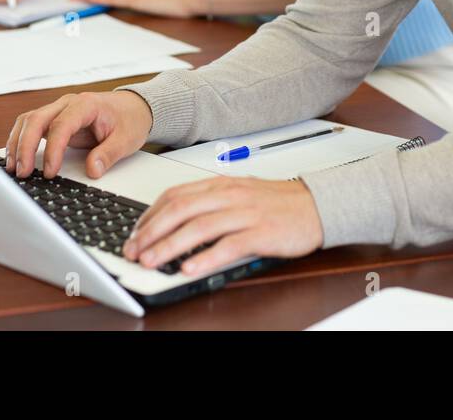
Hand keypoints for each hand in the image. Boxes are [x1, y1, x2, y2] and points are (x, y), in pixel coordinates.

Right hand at [5, 90, 153, 179]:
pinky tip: (17, 158)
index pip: (61, 125)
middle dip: (25, 147)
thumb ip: (108, 155)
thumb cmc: (129, 120)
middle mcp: (67, 104)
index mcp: (86, 105)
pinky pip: (31, 126)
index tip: (50, 172)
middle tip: (23, 172)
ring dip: (18, 143)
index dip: (53, 150)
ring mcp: (58, 109)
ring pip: (28, 121)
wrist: (133, 107)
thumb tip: (92, 170)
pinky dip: (21, 140)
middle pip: (36, 120)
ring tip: (15, 168)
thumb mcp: (126, 140)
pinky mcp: (54, 119)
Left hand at [123, 177, 323, 276]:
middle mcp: (229, 195)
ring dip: (170, 245)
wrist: (318, 204)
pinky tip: (190, 268)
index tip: (135, 232)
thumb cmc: (279, 202)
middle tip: (134, 250)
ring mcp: (245, 213)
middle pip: (181, 209)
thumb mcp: (239, 194)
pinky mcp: (261, 232)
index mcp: (221, 184)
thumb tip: (176, 222)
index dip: (150, 214)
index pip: (175, 195)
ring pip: (199, 226)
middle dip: (152, 231)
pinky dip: (206, 258)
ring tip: (152, 261)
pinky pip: (228, 245)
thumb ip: (210, 203)